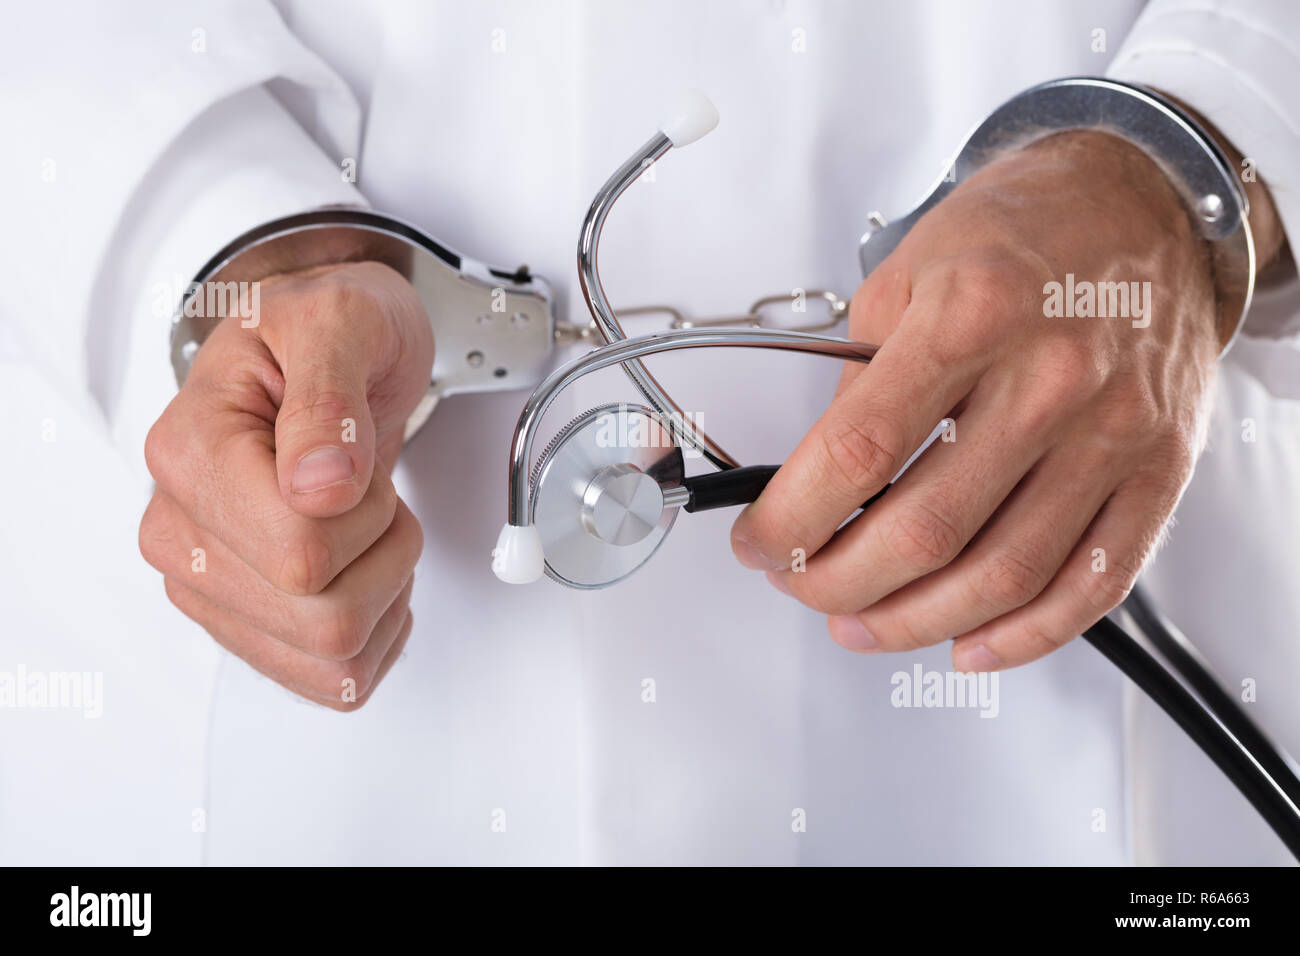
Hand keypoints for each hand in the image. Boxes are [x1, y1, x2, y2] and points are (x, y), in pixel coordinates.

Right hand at [139, 260, 434, 708]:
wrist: (334, 348)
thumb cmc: (332, 332)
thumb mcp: (341, 322)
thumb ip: (328, 397)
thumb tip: (317, 485)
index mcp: (188, 454)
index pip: (297, 551)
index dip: (364, 512)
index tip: (357, 458)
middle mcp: (180, 531)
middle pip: (322, 619)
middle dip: (383, 552)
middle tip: (369, 489)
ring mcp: (208, 586)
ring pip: (333, 659)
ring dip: (385, 590)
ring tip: (366, 522)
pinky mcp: (244, 624)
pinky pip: (334, 681)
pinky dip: (378, 632)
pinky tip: (369, 571)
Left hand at [730, 130, 1221, 670]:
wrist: (1147, 206)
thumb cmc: (1024, 231)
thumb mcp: (908, 271)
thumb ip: (857, 376)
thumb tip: (816, 479)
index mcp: (972, 317)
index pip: (855, 454)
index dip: (790, 520)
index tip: (759, 543)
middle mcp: (1049, 379)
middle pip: (924, 531)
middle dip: (837, 583)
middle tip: (801, 586)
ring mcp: (1111, 432)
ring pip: (1002, 575)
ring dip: (914, 621)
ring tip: (863, 625)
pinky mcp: (1157, 470)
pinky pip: (1093, 583)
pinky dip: (1026, 635)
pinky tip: (972, 643)